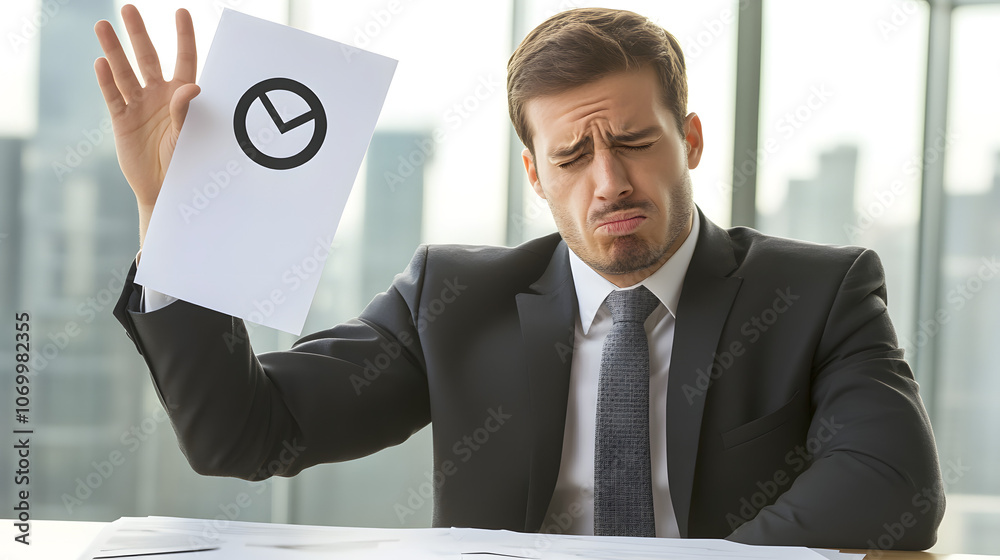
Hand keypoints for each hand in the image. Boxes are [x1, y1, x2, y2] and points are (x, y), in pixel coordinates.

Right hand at [94, 4, 199, 244]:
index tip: (182, 11)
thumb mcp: (188, 135)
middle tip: (129, 8)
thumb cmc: (185, 160)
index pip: (184, 59)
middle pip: (148, 58)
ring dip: (114, 50)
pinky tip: (101, 62)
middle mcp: (159, 95)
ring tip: (103, 25)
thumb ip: (186, 111)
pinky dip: (106, 80)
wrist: (164, 187)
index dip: (183, 36)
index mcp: (182, 95)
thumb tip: (191, 87)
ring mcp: (138, 105)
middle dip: (138, 34)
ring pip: (124, 72)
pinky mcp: (121, 119)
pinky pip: (113, 95)